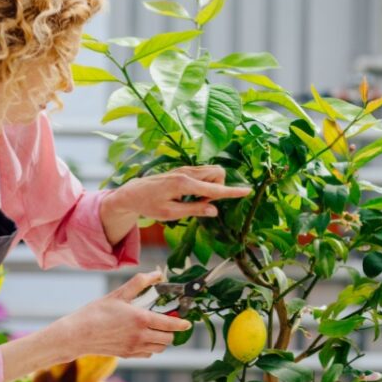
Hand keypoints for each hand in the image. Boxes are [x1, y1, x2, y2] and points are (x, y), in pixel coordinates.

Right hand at [55, 271, 191, 359]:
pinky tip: (143, 337)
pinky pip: (148, 353)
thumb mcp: (119, 294)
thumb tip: (157, 274)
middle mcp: (141, 336)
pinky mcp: (128, 355)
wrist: (78, 334)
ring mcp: (134, 348)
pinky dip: (151, 347)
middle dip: (172, 331)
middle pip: (168, 338)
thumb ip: (139, 283)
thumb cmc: (96, 312)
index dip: (182, 324)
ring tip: (156, 329)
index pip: (170, 324)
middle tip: (168, 322)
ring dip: (162, 339)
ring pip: (159, 348)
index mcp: (141, 319)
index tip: (188, 323)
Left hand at [101, 165, 251, 243]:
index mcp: (184, 184)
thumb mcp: (171, 213)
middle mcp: (187, 172)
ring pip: (212, 172)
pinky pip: (204, 173)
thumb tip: (214, 210)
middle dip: (218, 187)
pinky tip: (191, 195)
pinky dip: (204, 184)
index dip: (232, 191)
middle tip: (202, 203)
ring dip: (211, 186)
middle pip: (218, 174)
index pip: (215, 188)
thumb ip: (194, 210)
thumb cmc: (150, 205)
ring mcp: (186, 169)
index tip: (247, 190)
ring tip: (194, 200)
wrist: (133, 192)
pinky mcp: (184, 170)